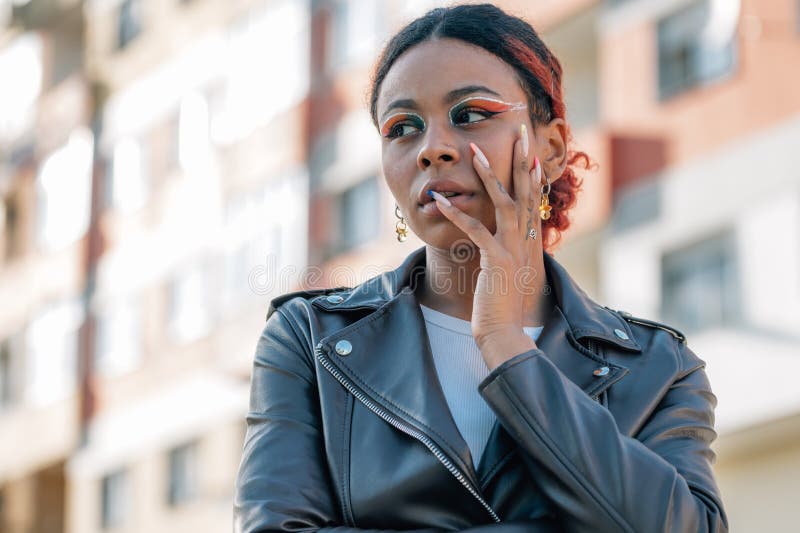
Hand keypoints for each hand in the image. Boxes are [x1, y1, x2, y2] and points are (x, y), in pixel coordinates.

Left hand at [430, 123, 541, 356]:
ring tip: (473, 152)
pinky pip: (474, 229)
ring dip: (488, 175)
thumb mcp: (510, 273)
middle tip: (516, 131)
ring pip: (503, 203)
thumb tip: (502, 239)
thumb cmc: (503, 306)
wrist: (504, 333)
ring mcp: (513, 249)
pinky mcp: (495, 260)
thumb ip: (510, 252)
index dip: (532, 173)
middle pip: (525, 192)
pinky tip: (439, 200)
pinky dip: (456, 213)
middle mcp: (527, 241)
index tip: (529, 149)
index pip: (533, 199)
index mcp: (531, 243)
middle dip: (520, 159)